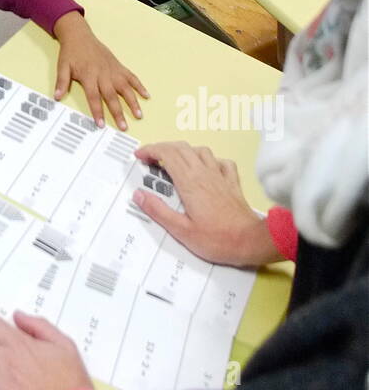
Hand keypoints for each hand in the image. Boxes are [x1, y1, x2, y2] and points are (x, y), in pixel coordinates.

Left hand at [52, 11, 148, 129]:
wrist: (80, 36)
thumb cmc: (71, 53)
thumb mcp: (62, 67)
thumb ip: (62, 82)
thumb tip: (57, 97)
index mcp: (89, 75)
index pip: (94, 97)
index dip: (97, 111)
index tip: (101, 124)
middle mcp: (103, 74)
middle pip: (112, 96)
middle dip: (118, 113)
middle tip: (124, 127)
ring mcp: (113, 70)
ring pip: (125, 88)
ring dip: (133, 102)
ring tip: (139, 115)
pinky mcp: (119, 66)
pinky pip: (132, 77)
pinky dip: (139, 86)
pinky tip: (146, 95)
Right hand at [134, 142, 282, 266]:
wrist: (250, 241)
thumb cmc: (217, 239)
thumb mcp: (181, 230)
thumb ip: (158, 211)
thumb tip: (139, 195)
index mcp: (189, 182)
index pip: (167, 154)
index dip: (150, 150)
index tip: (139, 156)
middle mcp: (204, 173)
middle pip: (181, 147)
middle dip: (162, 148)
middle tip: (150, 159)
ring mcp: (220, 176)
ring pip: (200, 150)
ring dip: (183, 151)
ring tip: (174, 162)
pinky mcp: (232, 182)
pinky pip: (220, 161)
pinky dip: (209, 159)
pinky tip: (206, 168)